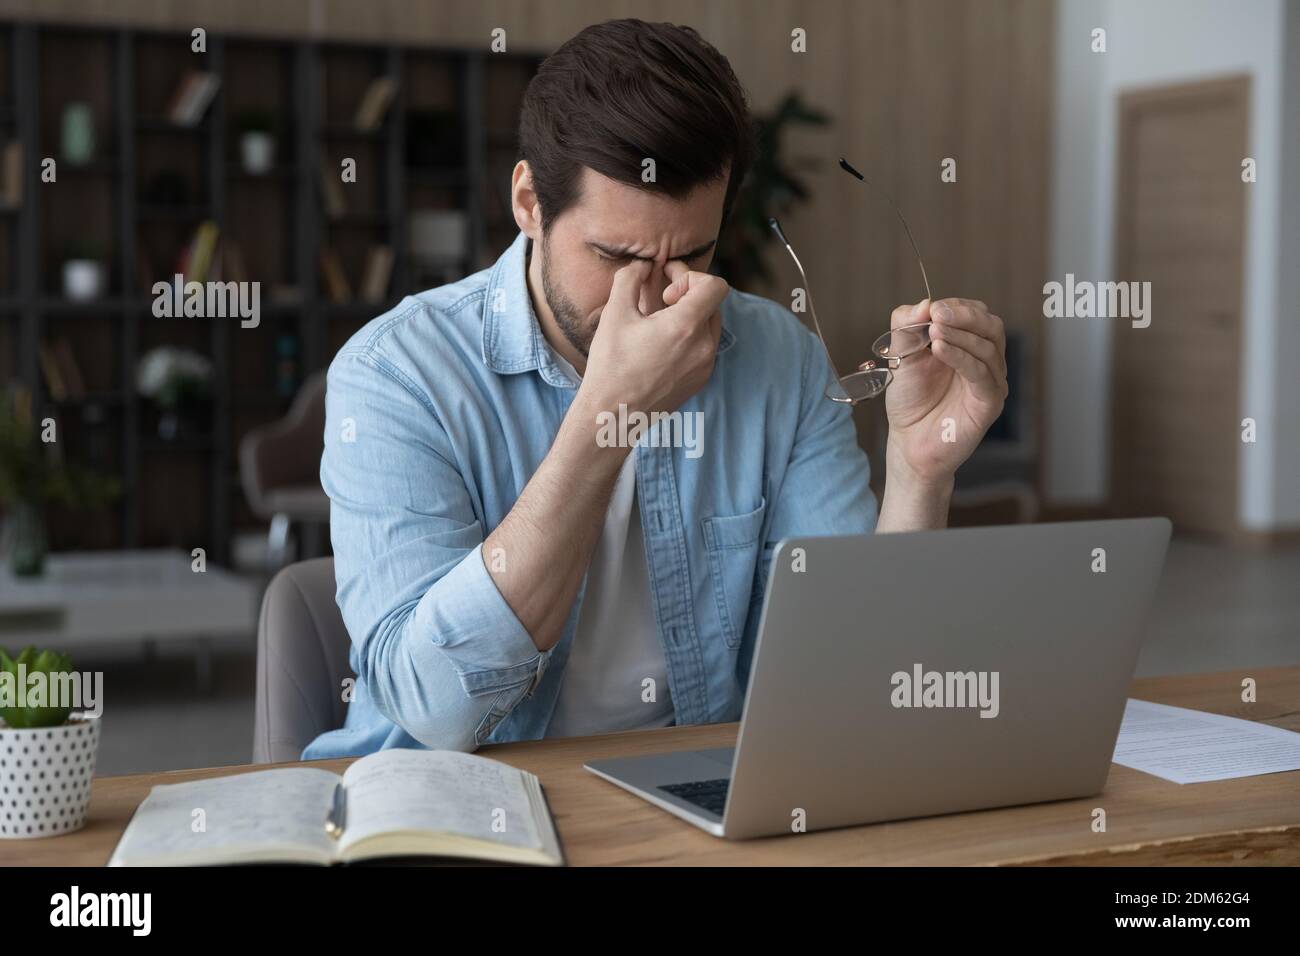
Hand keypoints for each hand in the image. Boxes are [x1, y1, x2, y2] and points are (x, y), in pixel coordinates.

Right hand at [579, 258, 728, 421]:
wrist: (614, 415)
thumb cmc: (611, 365)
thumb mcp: (614, 314)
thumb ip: (630, 278)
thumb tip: (643, 265)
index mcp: (686, 326)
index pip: (715, 285)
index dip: (691, 277)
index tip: (666, 289)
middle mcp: (703, 346)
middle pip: (712, 304)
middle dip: (688, 294)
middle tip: (660, 296)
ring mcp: (705, 365)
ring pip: (709, 326)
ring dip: (690, 316)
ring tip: (659, 322)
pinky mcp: (701, 380)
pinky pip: (705, 348)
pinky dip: (689, 338)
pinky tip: (661, 345)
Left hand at [880, 297, 1007, 486]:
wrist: (909, 442)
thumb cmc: (910, 399)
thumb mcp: (901, 356)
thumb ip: (907, 328)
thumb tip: (924, 303)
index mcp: (969, 344)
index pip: (975, 313)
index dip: (956, 307)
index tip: (932, 308)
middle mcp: (986, 360)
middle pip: (990, 325)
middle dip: (964, 315)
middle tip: (938, 313)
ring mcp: (991, 381)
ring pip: (988, 347)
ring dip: (960, 335)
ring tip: (934, 331)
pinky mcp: (989, 403)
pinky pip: (981, 374)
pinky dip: (961, 357)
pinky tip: (940, 349)